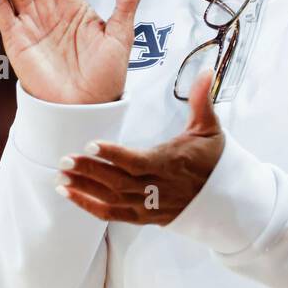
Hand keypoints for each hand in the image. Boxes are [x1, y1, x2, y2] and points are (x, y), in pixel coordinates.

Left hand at [56, 69, 225, 223]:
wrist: (228, 200)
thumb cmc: (215, 161)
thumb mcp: (210, 128)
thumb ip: (202, 99)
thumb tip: (207, 71)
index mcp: (169, 164)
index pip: (135, 162)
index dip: (112, 155)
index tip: (91, 145)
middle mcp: (156, 188)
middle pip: (116, 182)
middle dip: (88, 171)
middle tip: (64, 160)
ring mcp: (149, 206)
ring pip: (111, 200)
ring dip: (83, 190)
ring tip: (60, 178)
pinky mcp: (144, 217)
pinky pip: (112, 215)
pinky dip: (89, 207)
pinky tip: (70, 195)